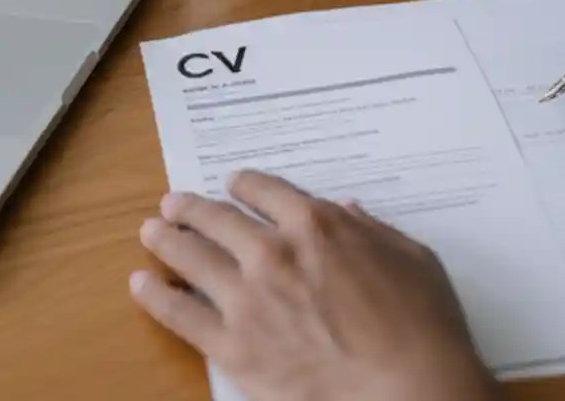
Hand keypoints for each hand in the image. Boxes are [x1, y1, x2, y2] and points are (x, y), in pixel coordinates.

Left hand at [130, 171, 499, 400]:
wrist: (409, 390)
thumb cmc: (423, 328)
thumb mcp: (413, 259)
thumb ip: (373, 231)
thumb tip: (348, 211)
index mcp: (316, 226)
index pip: (267, 192)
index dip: (245, 184)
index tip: (234, 184)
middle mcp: (273, 252)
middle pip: (218, 219)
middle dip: (192, 208)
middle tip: (174, 203)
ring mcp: (247, 299)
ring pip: (191, 257)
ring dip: (166, 240)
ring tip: (151, 232)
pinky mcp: (233, 346)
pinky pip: (180, 315)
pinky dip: (155, 296)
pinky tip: (141, 284)